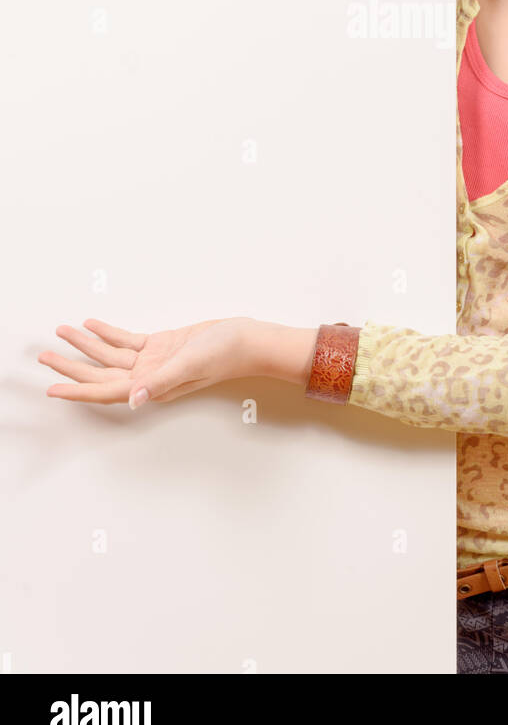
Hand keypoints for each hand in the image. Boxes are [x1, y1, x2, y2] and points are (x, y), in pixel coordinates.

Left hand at [38, 315, 275, 407]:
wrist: (246, 338)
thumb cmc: (225, 354)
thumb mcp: (190, 365)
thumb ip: (160, 381)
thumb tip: (134, 399)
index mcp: (152, 386)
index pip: (106, 391)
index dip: (78, 391)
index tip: (52, 389)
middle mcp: (148, 376)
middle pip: (100, 373)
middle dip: (71, 366)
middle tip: (44, 356)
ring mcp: (153, 361)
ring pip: (110, 355)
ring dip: (85, 345)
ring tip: (62, 332)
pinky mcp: (161, 345)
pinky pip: (126, 341)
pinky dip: (108, 333)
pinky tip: (92, 325)